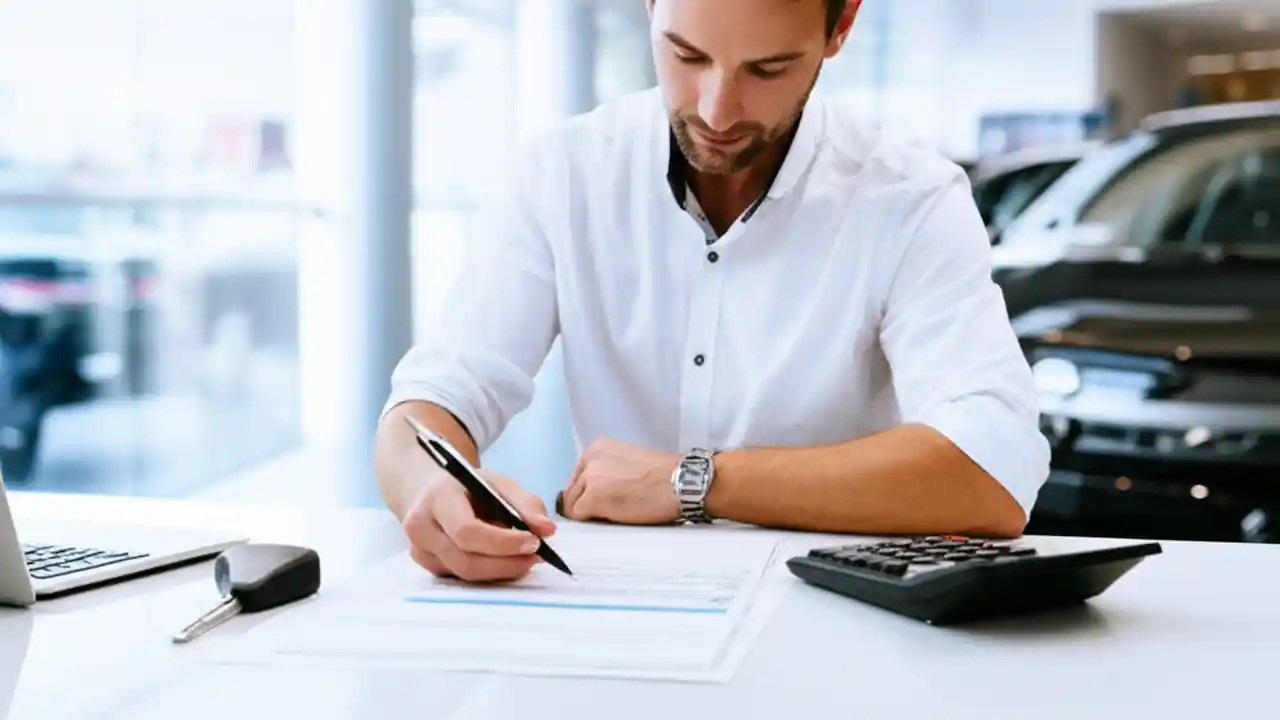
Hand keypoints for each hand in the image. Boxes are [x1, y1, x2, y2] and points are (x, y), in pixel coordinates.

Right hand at [402, 471, 556, 582]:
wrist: (431, 490)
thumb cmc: (468, 486)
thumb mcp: (497, 483)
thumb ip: (525, 504)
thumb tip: (547, 530)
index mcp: (437, 497)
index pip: (467, 531)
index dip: (502, 543)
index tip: (533, 542)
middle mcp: (421, 526)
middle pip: (465, 560)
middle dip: (506, 564)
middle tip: (535, 557)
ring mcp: (419, 549)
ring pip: (464, 574)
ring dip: (500, 571)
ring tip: (525, 559)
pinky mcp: (426, 565)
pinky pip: (461, 577)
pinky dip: (488, 573)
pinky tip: (504, 561)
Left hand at [557, 439, 681, 524]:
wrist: (682, 482)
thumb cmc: (665, 477)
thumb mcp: (627, 464)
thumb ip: (606, 473)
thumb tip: (589, 495)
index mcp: (598, 448)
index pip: (578, 478)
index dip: (590, 494)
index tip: (607, 500)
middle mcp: (590, 458)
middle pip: (573, 492)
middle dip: (588, 504)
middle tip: (617, 508)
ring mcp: (589, 477)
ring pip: (574, 506)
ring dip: (592, 514)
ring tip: (620, 512)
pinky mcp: (592, 497)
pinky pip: (579, 518)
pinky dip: (594, 522)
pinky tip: (617, 517)